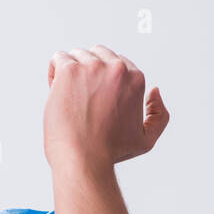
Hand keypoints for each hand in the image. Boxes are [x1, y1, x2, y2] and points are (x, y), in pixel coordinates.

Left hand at [44, 45, 169, 170]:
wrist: (84, 159)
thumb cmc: (111, 152)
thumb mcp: (146, 140)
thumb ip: (159, 116)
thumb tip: (155, 91)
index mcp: (135, 79)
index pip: (116, 63)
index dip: (103, 81)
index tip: (96, 100)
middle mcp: (116, 68)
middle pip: (97, 54)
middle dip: (88, 72)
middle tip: (82, 98)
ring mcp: (92, 67)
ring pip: (76, 55)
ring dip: (71, 73)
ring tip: (69, 98)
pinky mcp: (69, 71)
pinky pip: (58, 59)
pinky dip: (55, 73)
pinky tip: (57, 91)